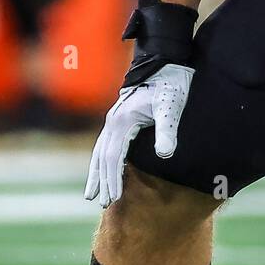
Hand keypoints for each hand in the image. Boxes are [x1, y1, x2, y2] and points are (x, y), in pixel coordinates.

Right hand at [84, 64, 192, 207]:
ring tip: (93, 194)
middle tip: (101, 203)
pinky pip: (107, 144)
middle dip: (101, 180)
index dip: (113, 178)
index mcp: (123, 120)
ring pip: (101, 150)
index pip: (114, 156)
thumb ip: (167, 130)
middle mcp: (114, 120)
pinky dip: (103, 160)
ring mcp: (115, 118)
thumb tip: (164, 154)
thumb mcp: (171, 106)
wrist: (166, 62)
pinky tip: (106, 169)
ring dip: (97, 172)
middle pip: (102, 156)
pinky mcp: (121, 117)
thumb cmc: (171, 84)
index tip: (113, 198)